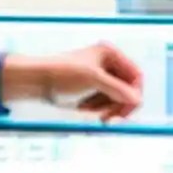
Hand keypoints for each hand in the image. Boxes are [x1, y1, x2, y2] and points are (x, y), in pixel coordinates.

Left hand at [3, 42, 143, 121]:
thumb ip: (117, 90)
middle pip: (127, 89)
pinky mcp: (90, 88)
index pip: (135, 76)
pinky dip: (96, 109)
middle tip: (107, 119)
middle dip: (118, 104)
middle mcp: (107, 63)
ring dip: (105, 108)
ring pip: (116, 98)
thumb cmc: (61, 74)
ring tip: (87, 110)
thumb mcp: (93, 80)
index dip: (133, 94)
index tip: (126, 111)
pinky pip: (104, 102)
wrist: (34, 81)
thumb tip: (138, 100)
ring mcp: (99, 76)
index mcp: (110, 53)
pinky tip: (83, 109)